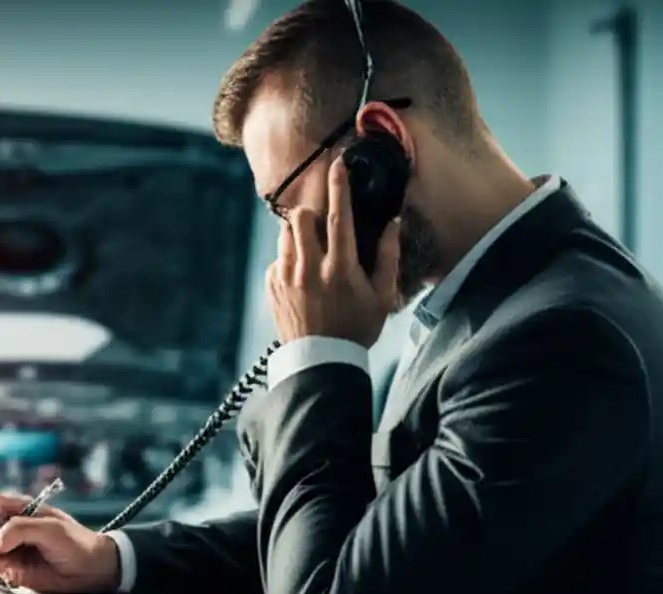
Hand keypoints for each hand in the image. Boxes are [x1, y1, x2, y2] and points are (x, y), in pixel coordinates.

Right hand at [0, 491, 120, 593]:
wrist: (93, 570)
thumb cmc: (76, 543)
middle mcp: (12, 528)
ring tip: (12, 567)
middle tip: (3, 554)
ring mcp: (12, 550)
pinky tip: (15, 575)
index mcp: (20, 509)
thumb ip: (19, 530)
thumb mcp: (50, 529)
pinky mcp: (15, 570)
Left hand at [266, 156, 401, 346]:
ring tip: (313, 252)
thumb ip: (388, 257)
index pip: (337, 216)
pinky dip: (289, 260)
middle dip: (311, 211)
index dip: (338, 186)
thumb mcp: (382, 296)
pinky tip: (302, 278)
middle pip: (301, 217)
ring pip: (285, 234)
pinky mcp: (271, 286)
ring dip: (299, 234)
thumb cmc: (357, 328)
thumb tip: (391, 223)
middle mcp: (309, 268)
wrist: (321, 360)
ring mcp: (286, 277)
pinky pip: (277, 259)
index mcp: (340, 268)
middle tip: (321, 222)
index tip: (337, 164)